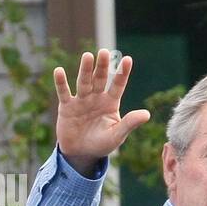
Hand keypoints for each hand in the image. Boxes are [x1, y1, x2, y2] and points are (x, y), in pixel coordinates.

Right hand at [53, 49, 150, 167]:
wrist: (81, 154)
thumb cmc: (102, 144)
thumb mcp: (117, 135)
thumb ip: (130, 123)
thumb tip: (147, 114)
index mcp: (110, 103)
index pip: (118, 85)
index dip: (122, 73)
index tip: (128, 59)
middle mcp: (96, 98)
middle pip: (100, 79)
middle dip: (102, 66)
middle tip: (104, 52)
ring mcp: (81, 100)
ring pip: (83, 82)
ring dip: (85, 70)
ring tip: (87, 56)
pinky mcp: (67, 107)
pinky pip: (64, 93)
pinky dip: (61, 83)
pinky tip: (59, 71)